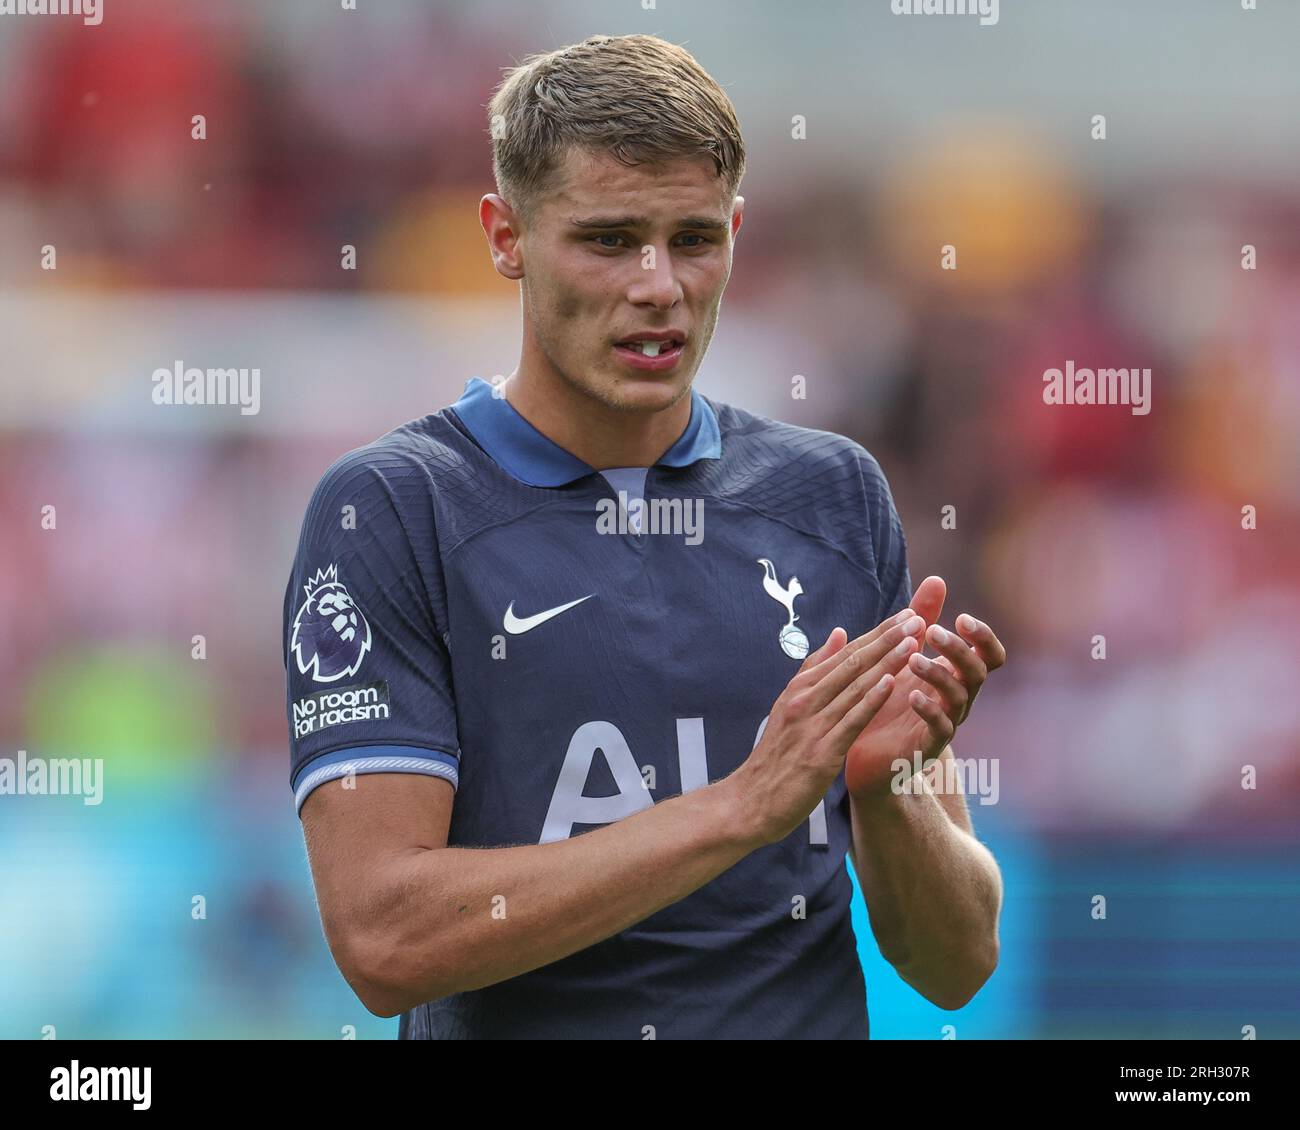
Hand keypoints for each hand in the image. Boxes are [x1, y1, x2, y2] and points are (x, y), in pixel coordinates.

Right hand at [727, 609, 924, 845]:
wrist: (751, 800)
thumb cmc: (776, 756)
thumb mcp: (789, 705)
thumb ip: (814, 670)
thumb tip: (838, 633)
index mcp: (800, 687)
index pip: (845, 653)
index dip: (877, 633)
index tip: (905, 615)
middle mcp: (804, 699)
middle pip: (852, 663)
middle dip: (887, 639)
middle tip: (916, 618)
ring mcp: (811, 724)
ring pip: (855, 686)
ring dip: (886, 662)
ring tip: (913, 642)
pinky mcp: (820, 752)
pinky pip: (850, 720)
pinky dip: (871, 699)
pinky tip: (891, 683)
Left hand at [844, 576, 1006, 798]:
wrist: (863, 751)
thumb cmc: (887, 697)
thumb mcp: (902, 652)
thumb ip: (921, 618)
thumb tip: (937, 579)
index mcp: (954, 674)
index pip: (988, 654)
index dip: (983, 637)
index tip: (962, 618)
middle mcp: (957, 697)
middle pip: (978, 671)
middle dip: (959, 649)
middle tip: (933, 632)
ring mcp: (946, 722)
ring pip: (960, 697)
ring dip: (939, 674)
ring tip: (913, 659)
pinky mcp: (927, 746)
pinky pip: (941, 729)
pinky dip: (929, 710)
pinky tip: (911, 695)